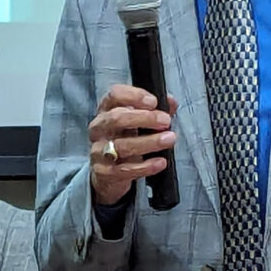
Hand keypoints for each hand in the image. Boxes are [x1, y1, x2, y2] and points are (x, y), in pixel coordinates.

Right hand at [86, 83, 175, 207]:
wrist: (107, 174)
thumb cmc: (124, 141)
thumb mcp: (137, 123)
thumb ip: (155, 110)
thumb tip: (171, 102)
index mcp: (106, 111)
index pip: (115, 95)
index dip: (134, 96)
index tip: (153, 101)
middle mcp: (99, 128)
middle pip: (117, 118)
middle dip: (145, 118)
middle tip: (165, 121)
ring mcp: (99, 151)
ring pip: (122, 145)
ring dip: (149, 142)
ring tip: (168, 140)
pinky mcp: (104, 172)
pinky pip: (126, 169)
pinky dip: (145, 166)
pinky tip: (160, 162)